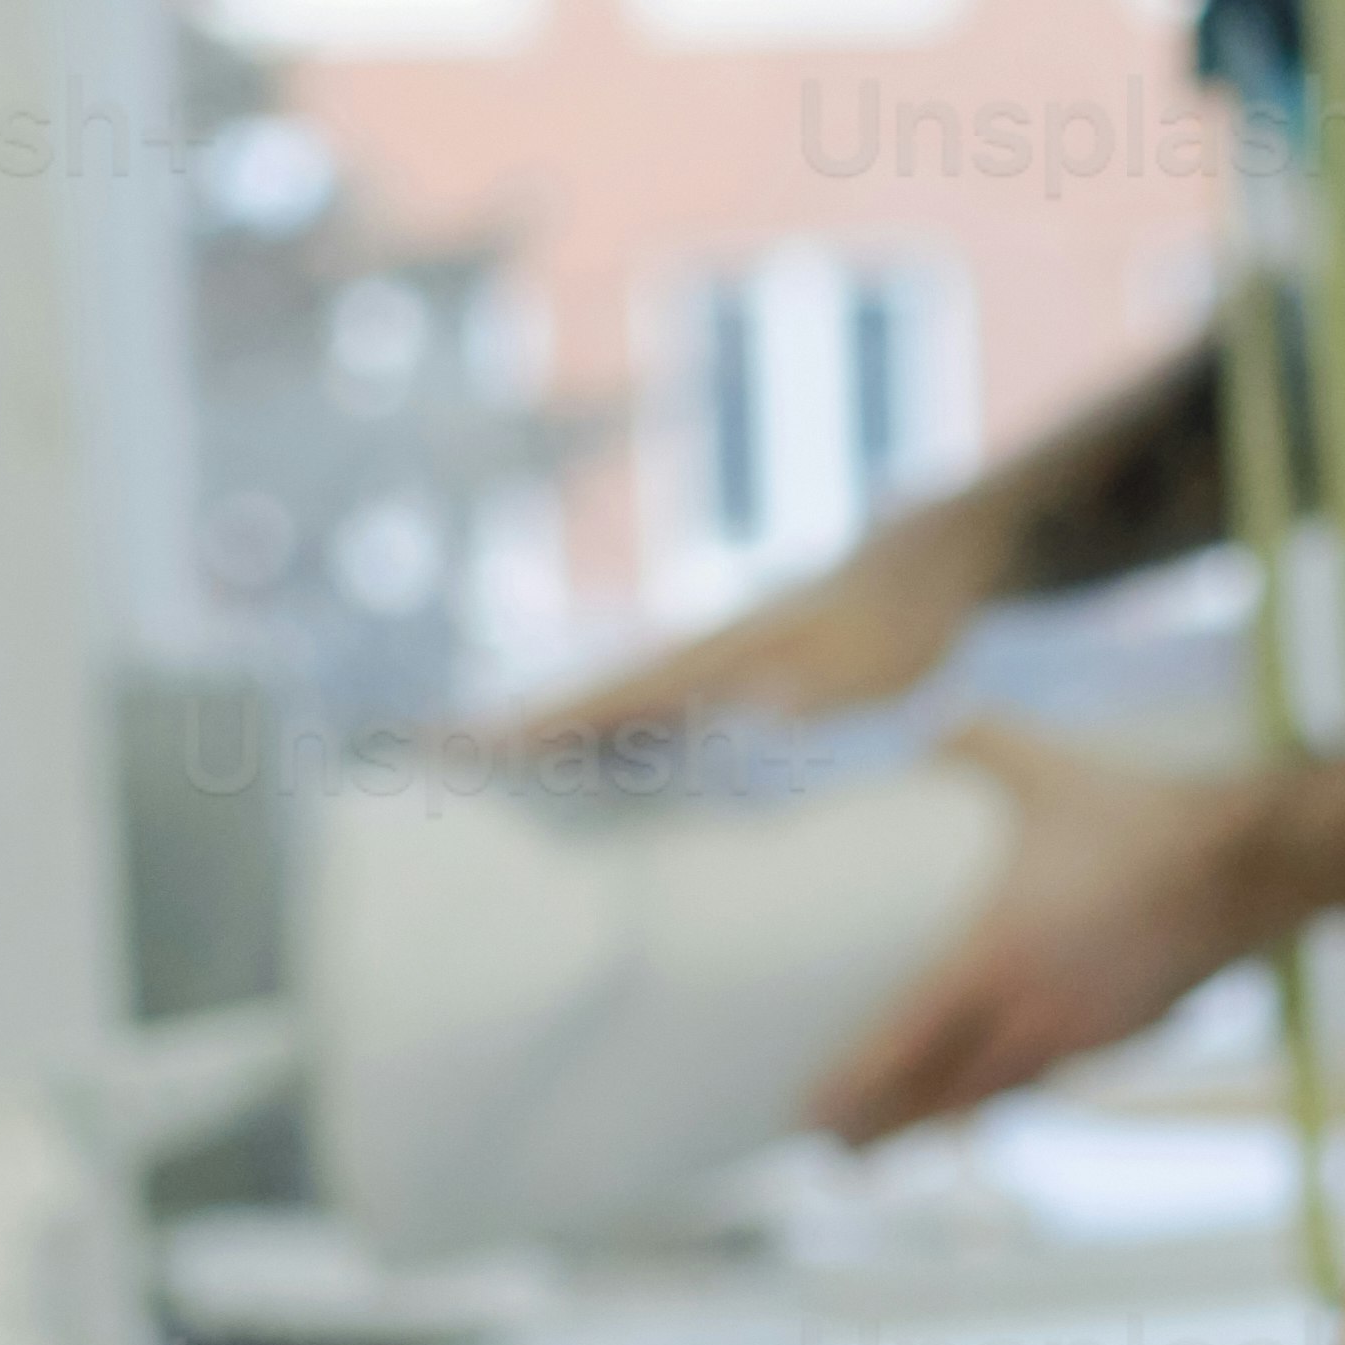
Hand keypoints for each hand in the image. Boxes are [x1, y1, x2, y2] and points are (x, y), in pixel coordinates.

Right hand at [491, 482, 1015, 761]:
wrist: (927, 564)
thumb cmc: (898, 619)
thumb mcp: (865, 664)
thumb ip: (813, 688)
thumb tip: (761, 713)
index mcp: (702, 659)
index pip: (598, 700)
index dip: (530, 728)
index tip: (458, 750)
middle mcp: (686, 660)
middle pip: (577, 706)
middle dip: (502, 735)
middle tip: (417, 765)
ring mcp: (702, 669)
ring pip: (605, 713)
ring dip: (544, 743)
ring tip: (468, 780)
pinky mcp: (727, 682)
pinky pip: (647, 721)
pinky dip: (603, 744)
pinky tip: (587, 779)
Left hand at [805, 720, 1279, 1140]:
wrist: (1250, 864)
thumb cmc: (1139, 819)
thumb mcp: (1041, 767)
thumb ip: (972, 741)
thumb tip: (926, 722)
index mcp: (993, 960)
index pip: (902, 1046)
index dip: (851, 1091)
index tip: (809, 1116)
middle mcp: (1031, 1016)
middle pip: (940, 1098)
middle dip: (885, 1131)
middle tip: (837, 1151)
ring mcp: (1082, 1034)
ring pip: (997, 1097)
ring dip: (945, 1120)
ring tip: (907, 1130)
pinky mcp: (1125, 1035)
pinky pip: (1051, 1077)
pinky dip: (1010, 1089)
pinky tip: (1001, 1081)